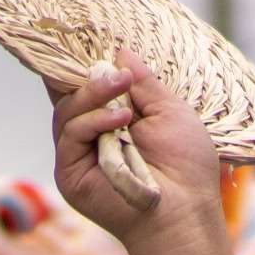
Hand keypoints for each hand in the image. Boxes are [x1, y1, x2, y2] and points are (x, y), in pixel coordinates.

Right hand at [45, 58, 247, 254]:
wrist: (185, 212)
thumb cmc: (186, 167)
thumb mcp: (169, 112)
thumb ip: (143, 83)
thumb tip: (120, 52)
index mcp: (112, 122)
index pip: (87, 88)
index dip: (85, 66)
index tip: (90, 42)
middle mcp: (90, 137)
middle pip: (70, 94)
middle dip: (91, 77)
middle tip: (118, 72)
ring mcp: (78, 155)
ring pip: (67, 111)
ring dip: (94, 94)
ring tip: (122, 91)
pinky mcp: (70, 173)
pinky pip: (70, 134)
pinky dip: (93, 121)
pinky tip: (120, 119)